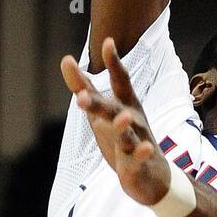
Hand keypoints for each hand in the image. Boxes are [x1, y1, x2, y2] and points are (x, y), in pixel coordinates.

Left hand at [60, 38, 170, 206]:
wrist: (151, 174)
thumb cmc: (123, 137)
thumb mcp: (101, 111)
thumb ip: (84, 87)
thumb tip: (65, 59)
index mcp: (125, 104)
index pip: (119, 81)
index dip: (113, 63)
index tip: (108, 42)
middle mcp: (133, 118)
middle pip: (114, 109)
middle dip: (97, 103)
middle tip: (80, 97)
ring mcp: (137, 140)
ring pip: (128, 133)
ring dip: (124, 126)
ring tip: (121, 119)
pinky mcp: (138, 162)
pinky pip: (139, 157)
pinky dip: (142, 153)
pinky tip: (144, 149)